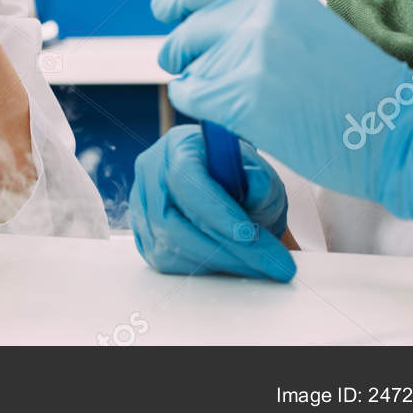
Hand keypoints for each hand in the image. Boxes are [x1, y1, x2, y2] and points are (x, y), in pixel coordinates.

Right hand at [130, 126, 294, 280]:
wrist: (228, 192)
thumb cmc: (240, 177)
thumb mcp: (259, 172)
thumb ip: (259, 179)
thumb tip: (254, 184)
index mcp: (177, 145)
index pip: (185, 178)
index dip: (215, 209)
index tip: (249, 234)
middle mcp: (151, 172)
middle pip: (172, 218)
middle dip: (225, 247)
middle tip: (270, 263)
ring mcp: (142, 204)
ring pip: (169, 244)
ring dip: (218, 261)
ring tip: (260, 265)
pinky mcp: (144, 233)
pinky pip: (165, 259)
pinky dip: (202, 267)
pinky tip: (233, 263)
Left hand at [153, 0, 412, 222]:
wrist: (397, 129)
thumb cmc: (360, 90)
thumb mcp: (308, 30)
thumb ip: (259, 24)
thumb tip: (211, 34)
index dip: (176, 2)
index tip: (164, 12)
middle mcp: (255, 15)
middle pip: (186, 33)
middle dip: (183, 57)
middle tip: (199, 77)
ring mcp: (246, 54)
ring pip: (188, 72)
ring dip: (205, 91)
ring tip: (250, 106)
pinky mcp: (240, 96)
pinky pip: (192, 99)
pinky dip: (206, 114)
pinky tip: (242, 121)